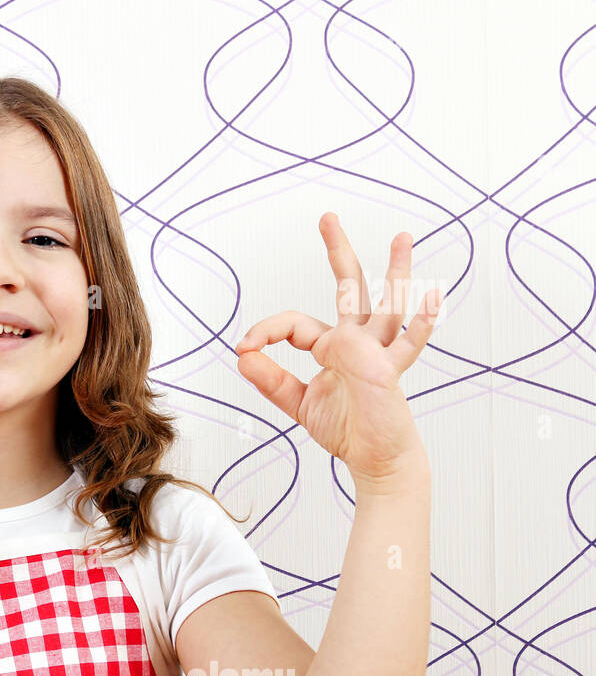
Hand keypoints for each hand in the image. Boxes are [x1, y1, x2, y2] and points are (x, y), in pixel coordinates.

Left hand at [234, 212, 438, 488]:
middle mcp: (357, 340)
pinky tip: (432, 297)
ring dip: (395, 271)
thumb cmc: (346, 428)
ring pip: (387, 304)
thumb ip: (272, 381)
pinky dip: (420, 322)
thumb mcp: (298, 404)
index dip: (266, 330)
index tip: (244, 346)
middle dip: (338, 252)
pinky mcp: (389, 371)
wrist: (375, 458)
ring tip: (402, 237)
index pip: (295, 323)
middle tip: (327, 218)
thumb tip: (243, 356)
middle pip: (350, 288)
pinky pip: (407, 343)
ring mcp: (377, 352)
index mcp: (332, 345)